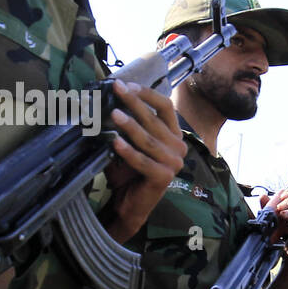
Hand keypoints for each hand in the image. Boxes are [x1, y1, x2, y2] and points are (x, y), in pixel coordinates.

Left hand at [102, 82, 186, 242]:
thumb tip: (108, 99)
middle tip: (117, 89)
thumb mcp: (129, 143)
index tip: (127, 84)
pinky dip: (127, 151)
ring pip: (148, 139)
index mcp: (173, 135)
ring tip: (113, 114)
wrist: (130, 204)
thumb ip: (126, 125)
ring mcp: (174, 163)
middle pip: (155, 119)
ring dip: (130, 125)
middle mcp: (179, 148)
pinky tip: (114, 141)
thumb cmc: (128, 172)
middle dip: (134, 103)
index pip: (165, 107)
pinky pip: (142, 160)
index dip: (146, 94)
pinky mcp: (164, 177)